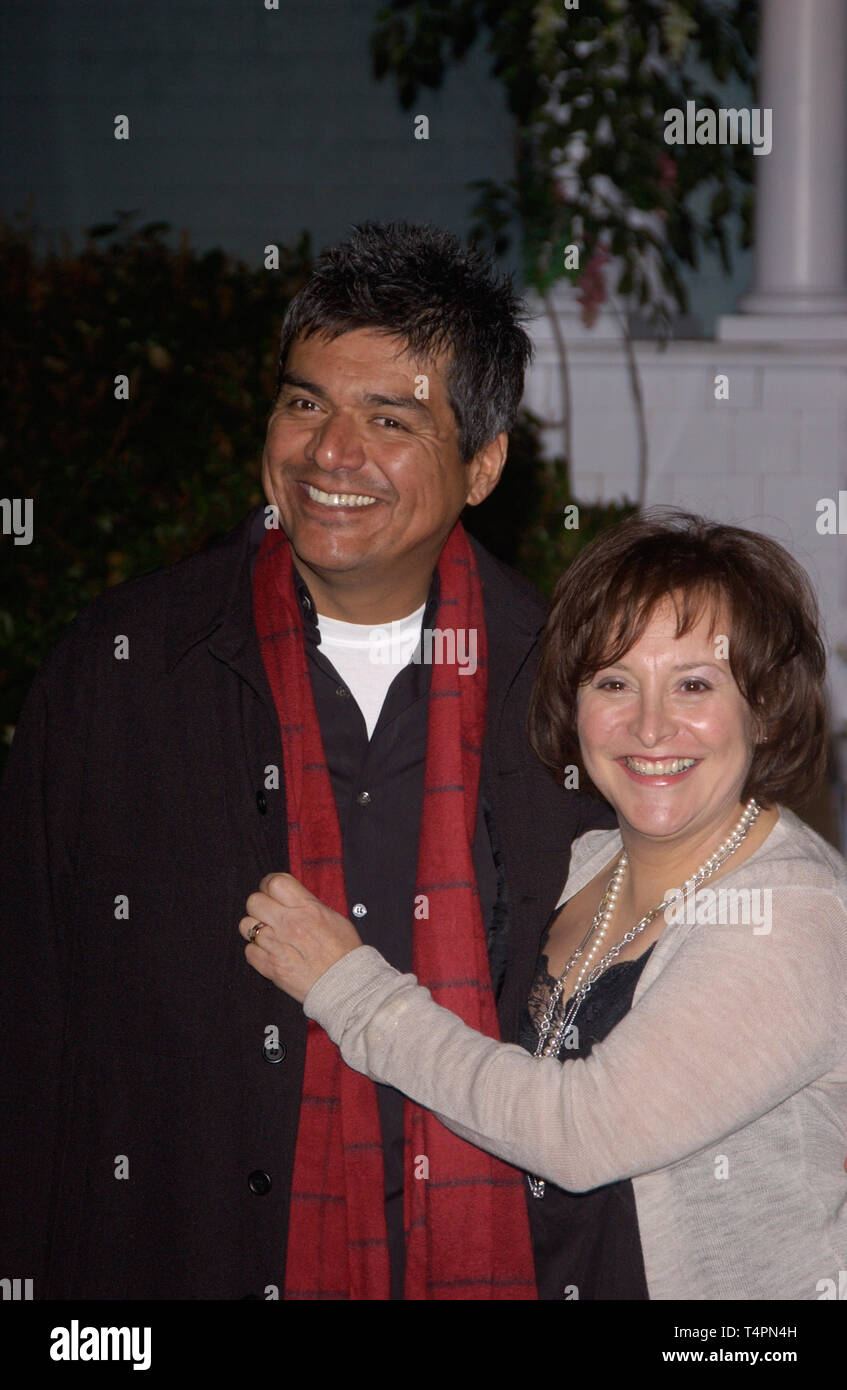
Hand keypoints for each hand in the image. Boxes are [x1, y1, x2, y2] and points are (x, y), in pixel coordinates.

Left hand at [239, 873, 362, 1002]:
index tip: (271, 890)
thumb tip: (291, 897)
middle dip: (260, 904)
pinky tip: (271, 951)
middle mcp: (289, 925)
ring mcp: (276, 946)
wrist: (346, 985)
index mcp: (307, 909)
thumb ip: (307, 904)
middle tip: (269, 912)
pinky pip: (249, 950)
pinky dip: (257, 951)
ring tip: (269, 933)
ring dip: (255, 927)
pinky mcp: (270, 967)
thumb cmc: (344, 952)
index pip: (275, 882)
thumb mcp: (333, 917)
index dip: (270, 884)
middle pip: (254, 901)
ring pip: (246, 925)